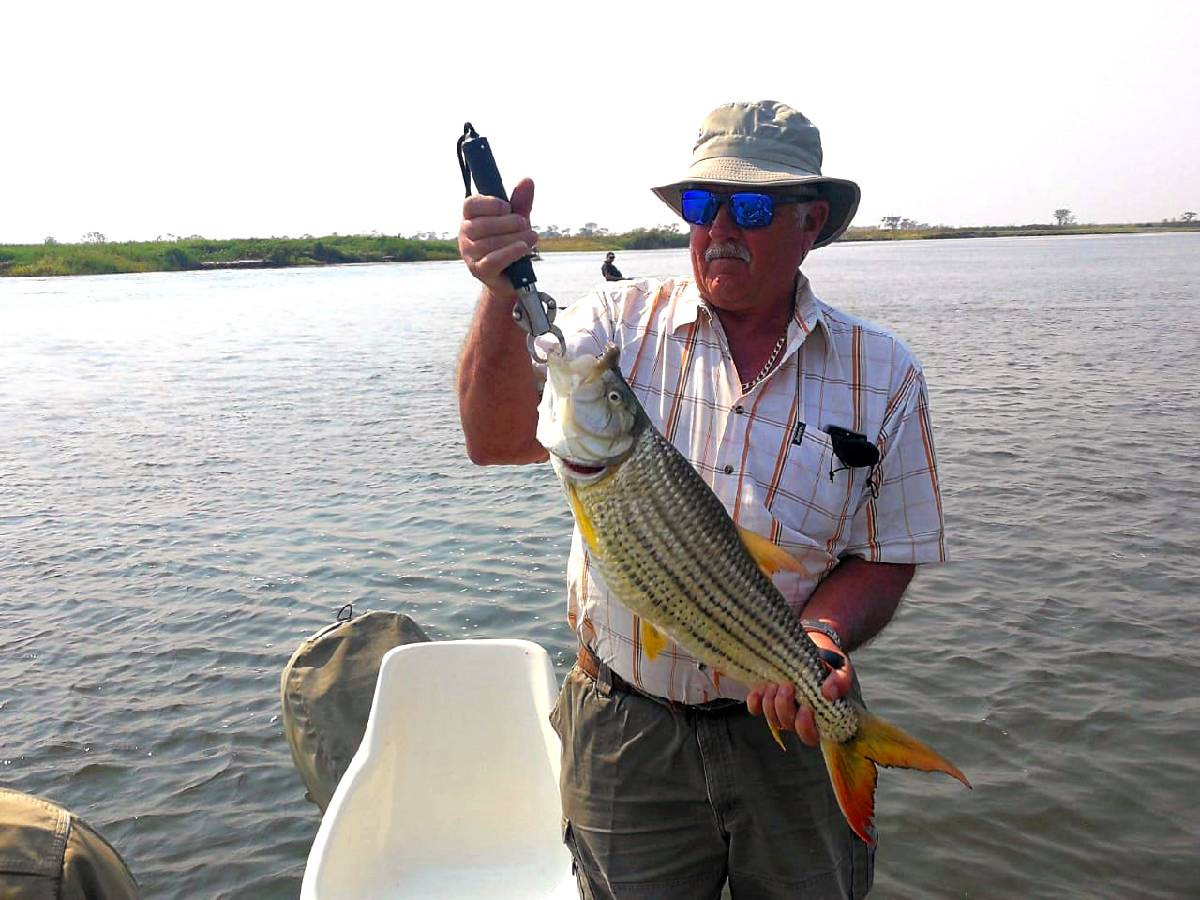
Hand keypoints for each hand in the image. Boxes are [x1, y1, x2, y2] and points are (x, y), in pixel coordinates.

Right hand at [458, 177, 538, 298]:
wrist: (512, 277)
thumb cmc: (511, 243)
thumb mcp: (517, 220)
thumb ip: (520, 202)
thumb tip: (527, 180)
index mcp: (471, 218)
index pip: (471, 204)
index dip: (489, 204)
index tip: (507, 207)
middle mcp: (465, 235)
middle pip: (483, 224)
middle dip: (509, 223)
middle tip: (525, 224)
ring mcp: (470, 253)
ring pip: (491, 242)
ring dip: (516, 238)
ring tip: (532, 238)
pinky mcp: (479, 270)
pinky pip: (494, 259)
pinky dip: (511, 252)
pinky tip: (523, 248)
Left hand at [746, 633, 852, 746]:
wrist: (814, 645)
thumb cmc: (830, 662)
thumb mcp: (841, 668)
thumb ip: (841, 681)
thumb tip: (828, 694)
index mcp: (820, 716)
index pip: (810, 737)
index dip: (805, 728)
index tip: (805, 708)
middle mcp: (798, 716)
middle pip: (787, 726)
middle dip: (784, 708)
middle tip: (787, 687)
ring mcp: (781, 708)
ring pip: (772, 718)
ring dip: (771, 703)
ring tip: (775, 684)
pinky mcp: (767, 697)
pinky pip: (755, 708)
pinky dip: (755, 701)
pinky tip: (759, 690)